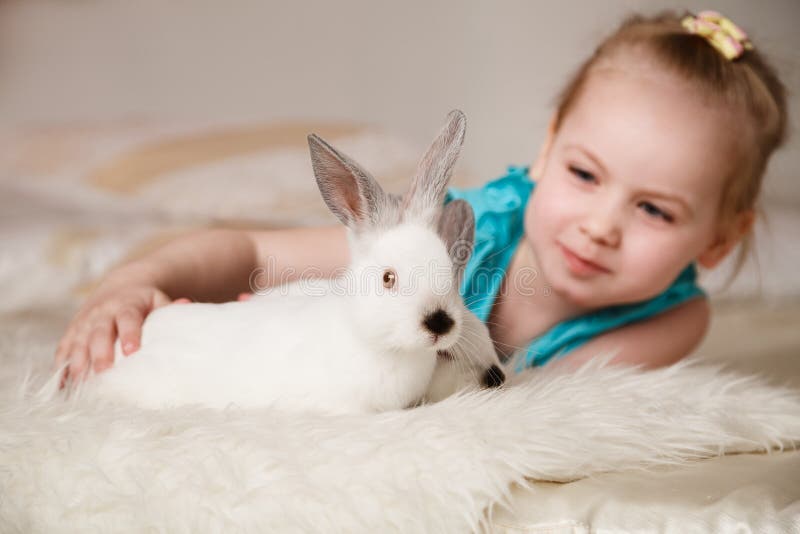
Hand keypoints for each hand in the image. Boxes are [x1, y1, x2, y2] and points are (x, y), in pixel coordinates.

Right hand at [54, 285, 186, 384]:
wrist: (117, 288)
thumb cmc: (143, 303)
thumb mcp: (157, 300)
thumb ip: (169, 307)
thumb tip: (186, 305)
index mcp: (125, 305)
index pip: (128, 318)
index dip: (130, 333)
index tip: (132, 351)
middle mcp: (101, 313)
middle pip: (99, 333)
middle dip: (100, 353)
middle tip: (104, 372)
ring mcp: (83, 323)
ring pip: (77, 343)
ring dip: (77, 363)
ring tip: (81, 384)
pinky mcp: (71, 333)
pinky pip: (63, 350)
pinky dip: (62, 368)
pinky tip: (64, 387)